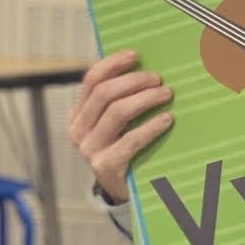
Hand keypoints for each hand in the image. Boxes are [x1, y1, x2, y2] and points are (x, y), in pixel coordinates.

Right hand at [67, 49, 173, 203]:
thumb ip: (118, 100)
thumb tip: (143, 67)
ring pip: (117, 112)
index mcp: (77, 114)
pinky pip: (131, 139)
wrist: (118, 188)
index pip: (91, 80)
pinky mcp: (105, 165)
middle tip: (157, 79)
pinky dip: (152, 126)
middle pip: (105, 94)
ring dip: (145, 99)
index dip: (112, 64)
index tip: (135, 55)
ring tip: (166, 94)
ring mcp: (89, 148)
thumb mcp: (113, 124)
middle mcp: (78, 130)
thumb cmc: (121, 148)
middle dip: (134, 81)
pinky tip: (167, 119)